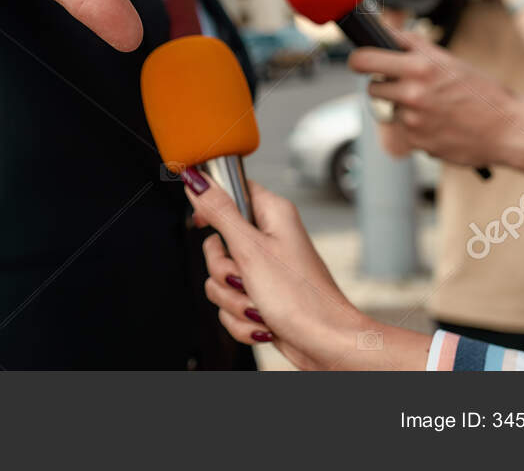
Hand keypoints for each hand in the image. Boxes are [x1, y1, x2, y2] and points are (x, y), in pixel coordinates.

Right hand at [185, 175, 425, 370]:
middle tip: (243, 278)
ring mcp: (266, 271)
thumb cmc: (301, 298)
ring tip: (258, 306)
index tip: (203, 225)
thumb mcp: (250, 250)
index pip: (233, 192)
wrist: (325, 344)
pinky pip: (231, 305)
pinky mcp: (262, 298)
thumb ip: (220, 212)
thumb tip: (197, 179)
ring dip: (233, 301)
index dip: (213, 208)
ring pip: (221, 279)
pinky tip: (262, 323)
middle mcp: (270, 240)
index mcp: (272, 215)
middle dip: (223, 272)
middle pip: (218, 243)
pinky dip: (241, 319)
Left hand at [351, 32, 523, 173]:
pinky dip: (416, 126)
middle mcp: (412, 93)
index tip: (359, 60)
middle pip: (372, 87)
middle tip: (405, 85)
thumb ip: (414, 48)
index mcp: (420, 67)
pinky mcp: (416, 142)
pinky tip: (440, 123)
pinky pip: (404, 129)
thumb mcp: (449, 61)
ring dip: (401, 107)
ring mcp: (412, 120)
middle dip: (384, 85)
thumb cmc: (482, 92)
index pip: (365, 59)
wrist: (508, 129)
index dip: (358, 59)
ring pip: (389, 108)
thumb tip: (385, 34)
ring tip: (432, 106)